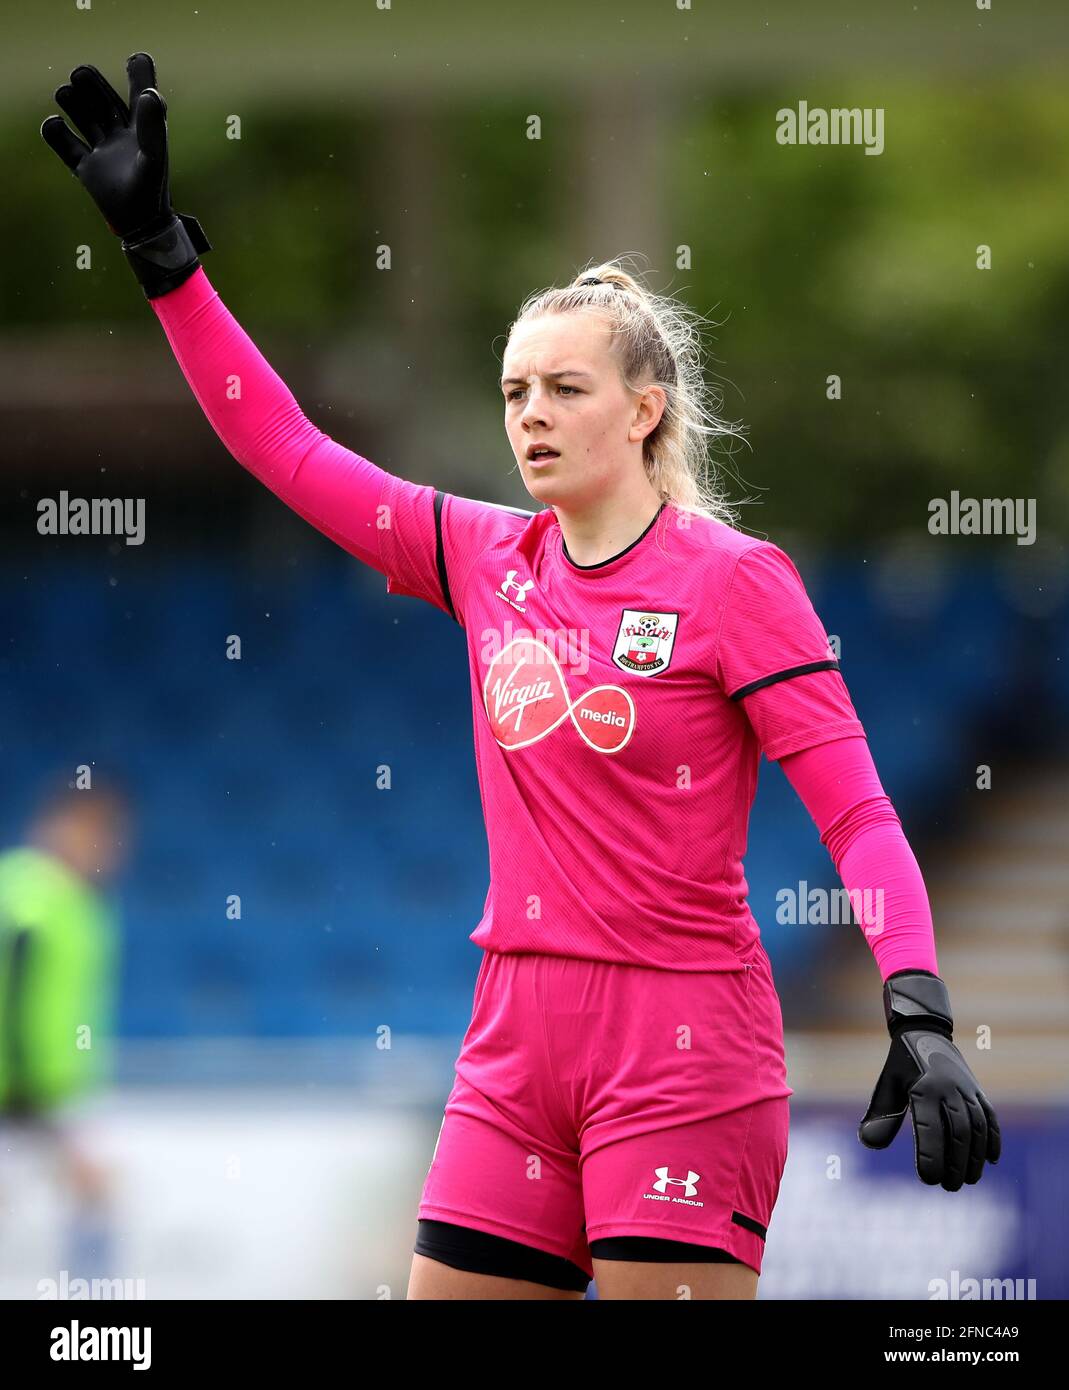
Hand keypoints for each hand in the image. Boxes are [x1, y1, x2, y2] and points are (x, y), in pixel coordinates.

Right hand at [41, 53, 208, 297]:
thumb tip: (150, 93)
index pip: (140, 87)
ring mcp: (101, 149)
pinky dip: (52, 129)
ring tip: (66, 95)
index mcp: (142, 126)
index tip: (134, 64)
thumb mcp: (154, 154)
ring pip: (80, 112)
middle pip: (100, 94)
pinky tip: (55, 124)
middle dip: (88, 81)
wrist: (139, 226)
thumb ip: (153, 124)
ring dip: (70, 99)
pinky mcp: (85, 167)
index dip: (137, 70)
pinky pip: (62, 142)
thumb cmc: (152, 190)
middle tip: (81, 76)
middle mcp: (120, 132)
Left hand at [858, 970, 1000, 1190]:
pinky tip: (991, 1160)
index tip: (929, 1180)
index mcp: (923, 1089)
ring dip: (975, 1158)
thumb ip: (880, 1115)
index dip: (932, 1157)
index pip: (930, 1130)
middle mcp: (949, 1089)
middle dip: (955, 1164)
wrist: (926, 1031)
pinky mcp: (978, 1091)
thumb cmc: (901, 1064)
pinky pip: (990, 1118)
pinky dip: (993, 1139)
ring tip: (968, 1180)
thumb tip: (868, 1143)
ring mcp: (967, 1090)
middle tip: (948, 1187)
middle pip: (959, 1134)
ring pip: (978, 1129)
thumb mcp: (887, 1085)